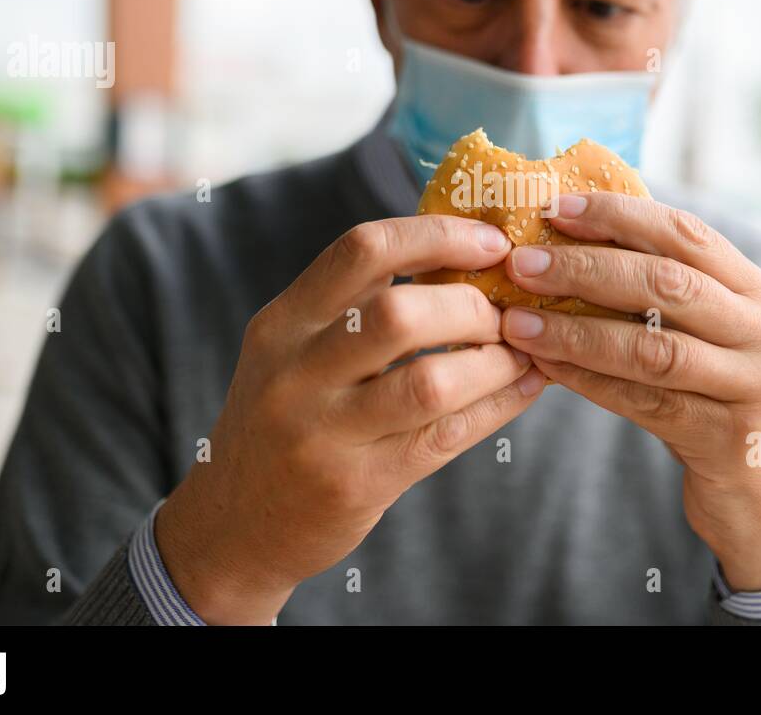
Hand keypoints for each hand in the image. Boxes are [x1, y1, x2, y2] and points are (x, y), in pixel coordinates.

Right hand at [156, 215, 545, 623]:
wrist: (235, 524)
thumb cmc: (286, 420)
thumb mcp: (292, 351)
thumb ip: (355, 306)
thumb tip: (461, 253)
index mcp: (283, 322)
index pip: (364, 250)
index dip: (438, 236)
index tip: (491, 240)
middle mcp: (295, 371)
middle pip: (400, 313)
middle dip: (471, 307)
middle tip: (506, 312)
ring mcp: (324, 432)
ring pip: (430, 381)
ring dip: (494, 362)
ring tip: (522, 353)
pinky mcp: (357, 484)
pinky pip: (446, 435)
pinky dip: (499, 405)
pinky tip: (525, 388)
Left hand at [501, 192, 760, 590]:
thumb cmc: (715, 399)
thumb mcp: (708, 335)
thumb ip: (662, 292)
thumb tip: (567, 239)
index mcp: (760, 291)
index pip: (686, 234)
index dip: (618, 216)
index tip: (555, 208)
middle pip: (667, 284)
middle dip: (586, 268)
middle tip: (522, 263)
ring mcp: (755, 385)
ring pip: (652, 347)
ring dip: (575, 329)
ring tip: (517, 320)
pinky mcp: (729, 438)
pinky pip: (643, 401)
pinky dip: (587, 379)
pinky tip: (544, 365)